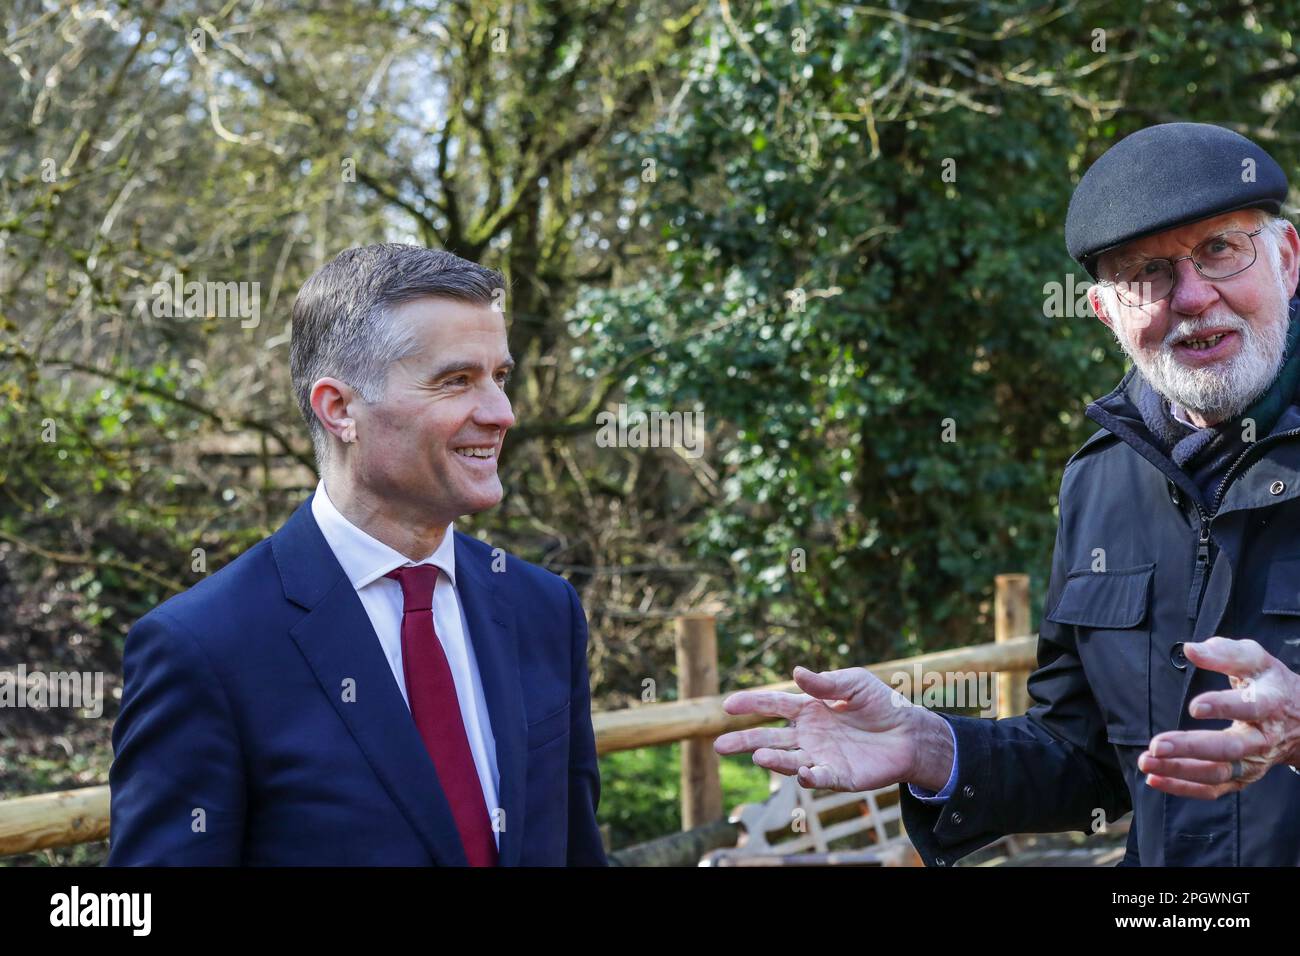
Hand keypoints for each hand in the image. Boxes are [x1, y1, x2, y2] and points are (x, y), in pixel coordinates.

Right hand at [713, 665, 946, 791]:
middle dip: (745, 741)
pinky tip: (802, 773)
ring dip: (774, 760)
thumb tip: (796, 672)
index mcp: (808, 709)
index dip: (751, 704)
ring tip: (760, 757)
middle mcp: (808, 734)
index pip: (773, 705)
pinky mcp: (838, 775)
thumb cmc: (881, 704)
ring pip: (789, 760)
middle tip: (720, 746)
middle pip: (769, 738)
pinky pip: (818, 778)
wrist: (910, 733)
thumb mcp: (854, 684)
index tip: (728, 705)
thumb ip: (825, 683)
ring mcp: (820, 756)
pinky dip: (808, 777)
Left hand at [1138, 637, 1299, 798]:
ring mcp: (1253, 762)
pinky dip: (1183, 788)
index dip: (1223, 706)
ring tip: (1146, 761)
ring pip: (1218, 773)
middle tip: (1157, 745)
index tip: (1194, 706)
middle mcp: (1263, 739)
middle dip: (1191, 748)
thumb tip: (1190, 649)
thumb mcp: (1256, 659)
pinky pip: (1213, 789)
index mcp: (1270, 704)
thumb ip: (1225, 653)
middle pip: (1229, 748)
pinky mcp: (1241, 777)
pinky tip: (1154, 778)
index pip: (1250, 707)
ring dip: (1180, 770)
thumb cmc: (1269, 683)